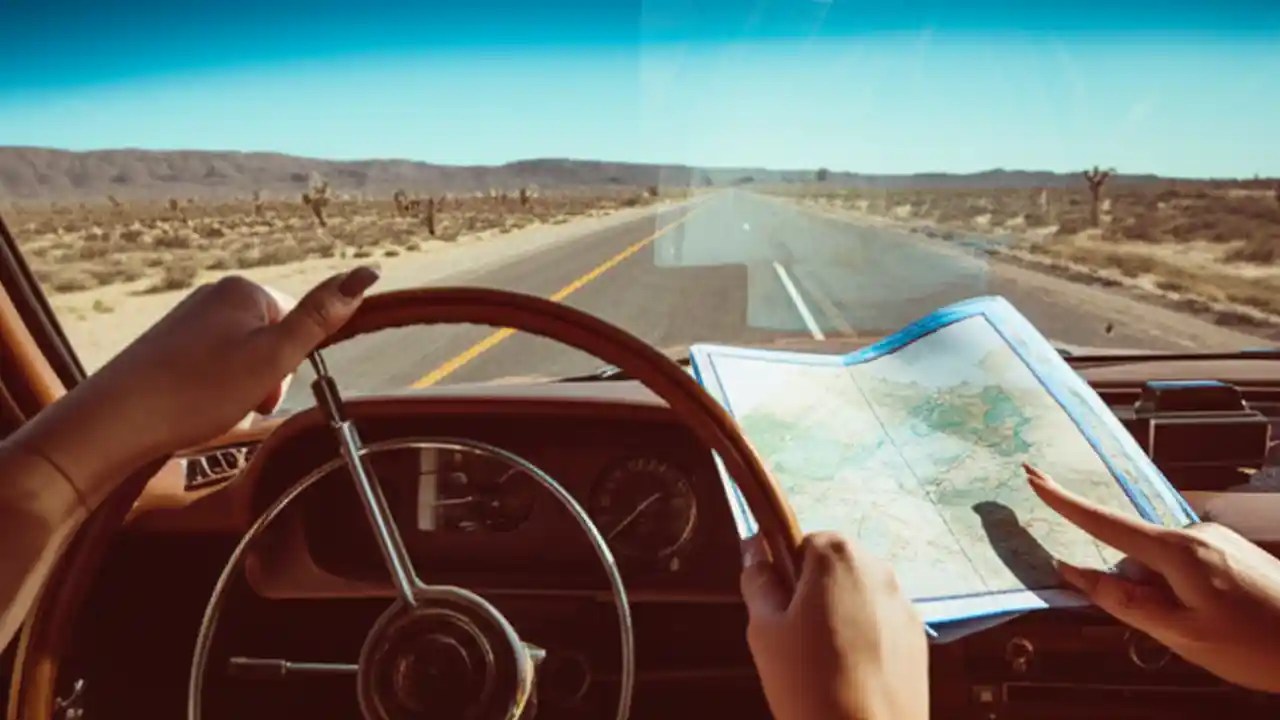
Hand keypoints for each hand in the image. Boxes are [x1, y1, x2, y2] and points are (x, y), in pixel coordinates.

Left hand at [11, 267, 378, 505]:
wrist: (116, 421)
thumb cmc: (196, 391)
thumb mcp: (273, 359)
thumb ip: (320, 317)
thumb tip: (367, 273)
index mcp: (244, 290)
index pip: (299, 322)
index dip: (292, 364)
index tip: (267, 387)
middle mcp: (215, 296)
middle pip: (272, 340)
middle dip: (267, 379)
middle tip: (242, 402)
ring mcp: (190, 320)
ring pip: (244, 358)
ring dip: (242, 389)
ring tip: (214, 409)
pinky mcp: (170, 345)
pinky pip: (215, 367)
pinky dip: (214, 392)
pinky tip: (196, 408)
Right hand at [740, 532, 928, 719]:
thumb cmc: (806, 681)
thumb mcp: (764, 630)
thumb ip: (758, 581)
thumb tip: (754, 547)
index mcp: (837, 556)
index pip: (804, 542)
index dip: (788, 575)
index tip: (781, 610)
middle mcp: (878, 568)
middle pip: (837, 566)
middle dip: (817, 592)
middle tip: (797, 638)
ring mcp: (904, 603)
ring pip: (861, 595)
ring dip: (844, 613)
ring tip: (826, 662)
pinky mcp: (920, 637)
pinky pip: (883, 623)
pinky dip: (868, 637)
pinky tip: (853, 673)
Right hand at [1026, 464, 1279, 691]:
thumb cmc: (1259, 646)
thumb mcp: (1181, 635)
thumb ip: (1124, 602)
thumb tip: (1075, 573)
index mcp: (1177, 550)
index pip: (1104, 523)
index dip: (1063, 502)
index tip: (1033, 478)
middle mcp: (1195, 533)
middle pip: (1134, 557)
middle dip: (1137, 591)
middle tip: (1178, 631)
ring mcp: (1216, 540)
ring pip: (1161, 568)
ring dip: (1166, 599)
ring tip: (1210, 632)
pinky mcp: (1231, 550)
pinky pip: (1185, 568)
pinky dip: (1185, 594)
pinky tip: (1219, 621)